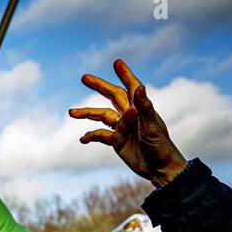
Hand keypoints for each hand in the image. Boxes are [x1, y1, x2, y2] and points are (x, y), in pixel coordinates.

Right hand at [72, 59, 187, 187]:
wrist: (159, 168)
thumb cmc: (161, 146)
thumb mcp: (152, 127)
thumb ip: (144, 108)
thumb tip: (139, 88)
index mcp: (140, 108)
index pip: (132, 87)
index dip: (125, 74)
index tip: (117, 62)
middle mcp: (130, 115)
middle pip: (112, 96)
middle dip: (98, 86)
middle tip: (84, 77)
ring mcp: (122, 127)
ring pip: (101, 115)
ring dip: (87, 113)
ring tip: (71, 112)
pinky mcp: (117, 141)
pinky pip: (100, 135)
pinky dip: (91, 136)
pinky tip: (82, 139)